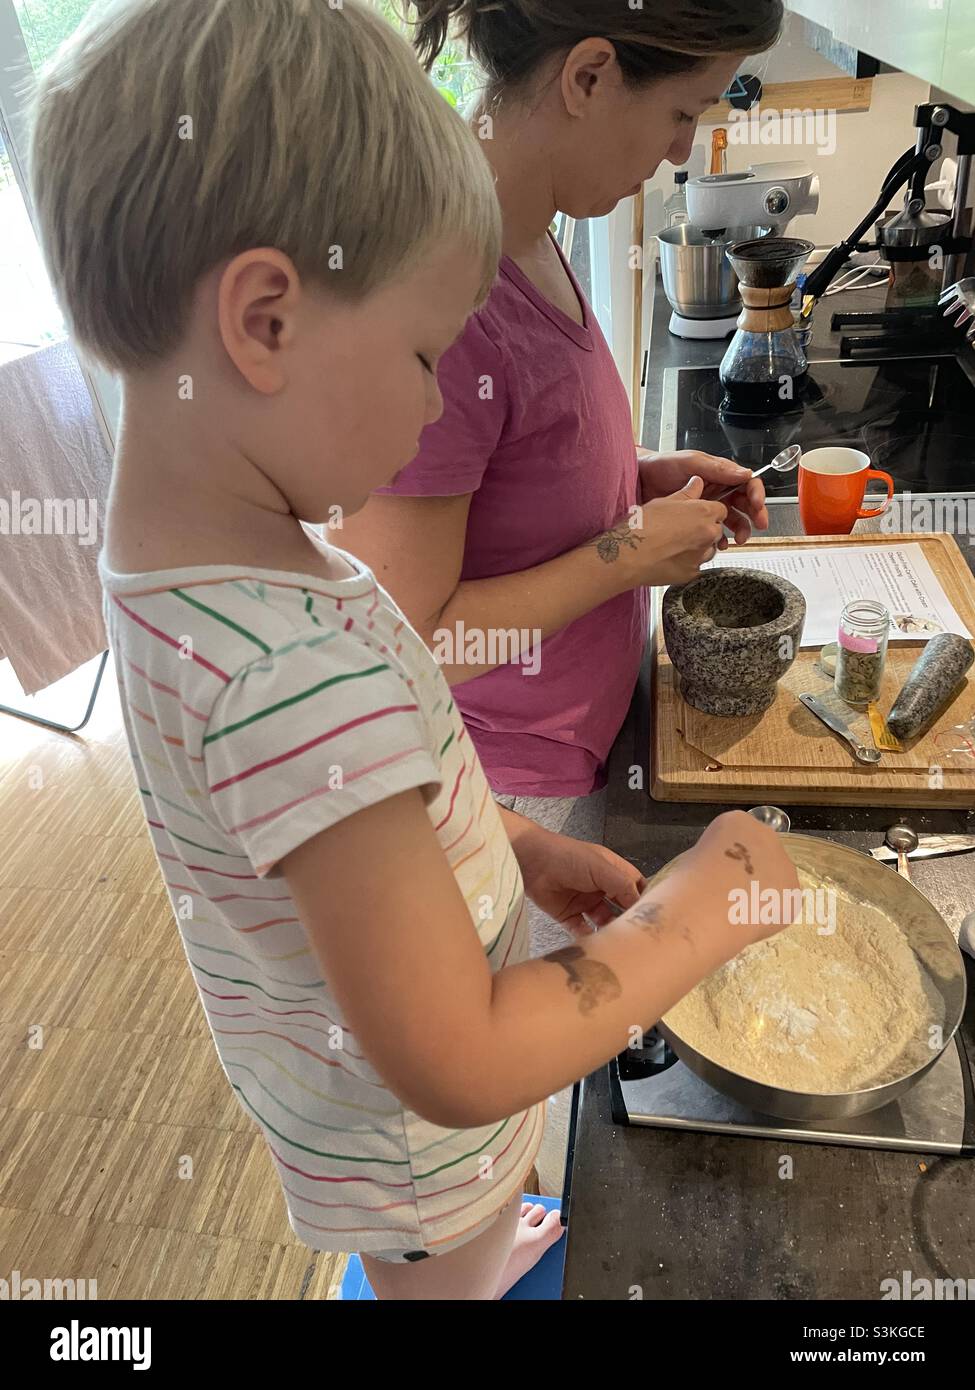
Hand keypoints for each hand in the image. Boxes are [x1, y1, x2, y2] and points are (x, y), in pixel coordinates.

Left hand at [509, 823, 645, 935]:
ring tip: (619, 944)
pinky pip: (582, 931)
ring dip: (610, 931)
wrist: (532, 861)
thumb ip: (623, 886)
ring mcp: (584, 902)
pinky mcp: (568, 915)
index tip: (655, 918)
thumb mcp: (602, 868)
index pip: (635, 887)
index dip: (645, 900)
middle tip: (639, 937)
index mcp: (612, 872)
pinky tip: (597, 946)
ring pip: (603, 921)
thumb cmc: (570, 858)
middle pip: (621, 907)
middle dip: (628, 920)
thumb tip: (641, 905)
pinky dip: (589, 938)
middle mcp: (601, 888)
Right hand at [604, 476, 727, 586]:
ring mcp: (701, 556)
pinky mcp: (692, 573)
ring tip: (673, 543)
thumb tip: (697, 483)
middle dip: (704, 528)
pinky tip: (670, 556)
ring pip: (708, 549)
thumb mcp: (664, 501)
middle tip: (681, 528)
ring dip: (697, 546)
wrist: (628, 555)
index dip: (708, 510)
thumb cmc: (642, 527)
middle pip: (716, 529)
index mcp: (704, 513)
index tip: (697, 513)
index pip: (721, 509)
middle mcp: (707, 534)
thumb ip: (687, 493)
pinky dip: (687, 561)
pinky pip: (696, 565)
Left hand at [638, 448, 769, 546]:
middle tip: (759, 526)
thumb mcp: (690, 462)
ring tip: (738, 540)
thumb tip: (744, 473)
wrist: (640, 479)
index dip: (756, 494)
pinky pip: (715, 531)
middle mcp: (718, 490)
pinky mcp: (697, 521)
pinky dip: (720, 539)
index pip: (747, 483)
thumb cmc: (662, 466)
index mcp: (720, 474)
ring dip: (740, 530)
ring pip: (734, 520)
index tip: (757, 505)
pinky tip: (720, 544)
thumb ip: (716, 468)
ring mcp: (708, 506)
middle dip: (754, 516)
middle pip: (745, 504)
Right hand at [684, 810, 801, 947]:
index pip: (736, 836)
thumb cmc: (688, 882)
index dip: (725, 858)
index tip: (715, 873)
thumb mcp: (694, 858)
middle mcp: (766, 836)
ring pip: (776, 878)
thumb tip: (721, 874)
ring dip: (762, 891)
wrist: (706, 908)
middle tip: (730, 893)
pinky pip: (782, 903)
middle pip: (761, 853)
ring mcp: (785, 864)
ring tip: (740, 911)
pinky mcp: (794, 892)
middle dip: (749, 872)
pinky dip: (769, 913)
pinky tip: (750, 920)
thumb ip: (716, 858)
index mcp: (737, 822)